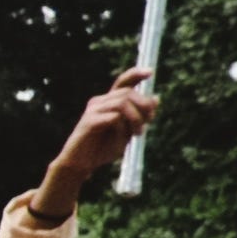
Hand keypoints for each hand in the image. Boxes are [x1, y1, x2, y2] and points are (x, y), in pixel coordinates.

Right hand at [29, 69, 154, 222]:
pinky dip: (123, 128)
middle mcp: (99, 102)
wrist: (81, 164)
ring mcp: (92, 111)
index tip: (150, 73)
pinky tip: (122, 139)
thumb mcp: (127, 131)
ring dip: (136, 118)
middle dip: (144, 107)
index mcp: (108, 103)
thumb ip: (140, 116)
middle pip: (128, 93)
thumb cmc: (102, 148)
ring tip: (136, 134)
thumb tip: (156, 98)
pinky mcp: (89, 122)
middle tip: (147, 124)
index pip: (123, 82)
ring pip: (123, 103)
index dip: (136, 74)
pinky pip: (114, 118)